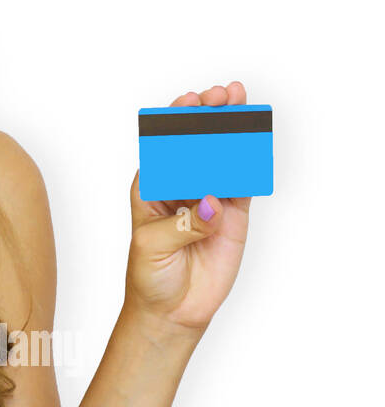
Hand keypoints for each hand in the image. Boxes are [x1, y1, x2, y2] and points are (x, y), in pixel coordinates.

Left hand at [125, 81, 253, 334]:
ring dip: (232, 132)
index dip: (175, 120)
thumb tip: (211, 204)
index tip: (189, 101)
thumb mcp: (152, 247)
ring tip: (243, 106)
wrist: (172, 310)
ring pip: (223, 158)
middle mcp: (181, 186)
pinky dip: (251, 163)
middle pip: (196, 144)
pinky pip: (244, 183)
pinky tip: (258, 142)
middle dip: (208, 117)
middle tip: (222, 96)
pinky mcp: (232, 215)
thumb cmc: (149, 274)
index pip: (163, 146)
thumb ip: (182, 225)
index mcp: (152, 187)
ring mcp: (208, 198)